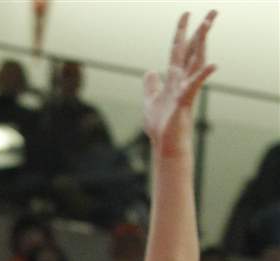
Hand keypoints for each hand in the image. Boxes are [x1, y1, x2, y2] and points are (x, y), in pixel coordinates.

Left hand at [143, 11, 216, 154]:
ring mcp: (184, 89)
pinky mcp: (184, 102)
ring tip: (208, 23)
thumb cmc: (160, 126)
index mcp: (174, 79)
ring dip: (202, 43)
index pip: (179, 50)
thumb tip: (149, 71)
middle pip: (192, 50)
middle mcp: (182, 80)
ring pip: (195, 61)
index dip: (181, 32)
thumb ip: (151, 85)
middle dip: (200, 30)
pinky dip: (202, 75)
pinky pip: (195, 86)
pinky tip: (213, 66)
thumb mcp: (150, 101)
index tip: (185, 14)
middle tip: (213, 10)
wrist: (164, 144)